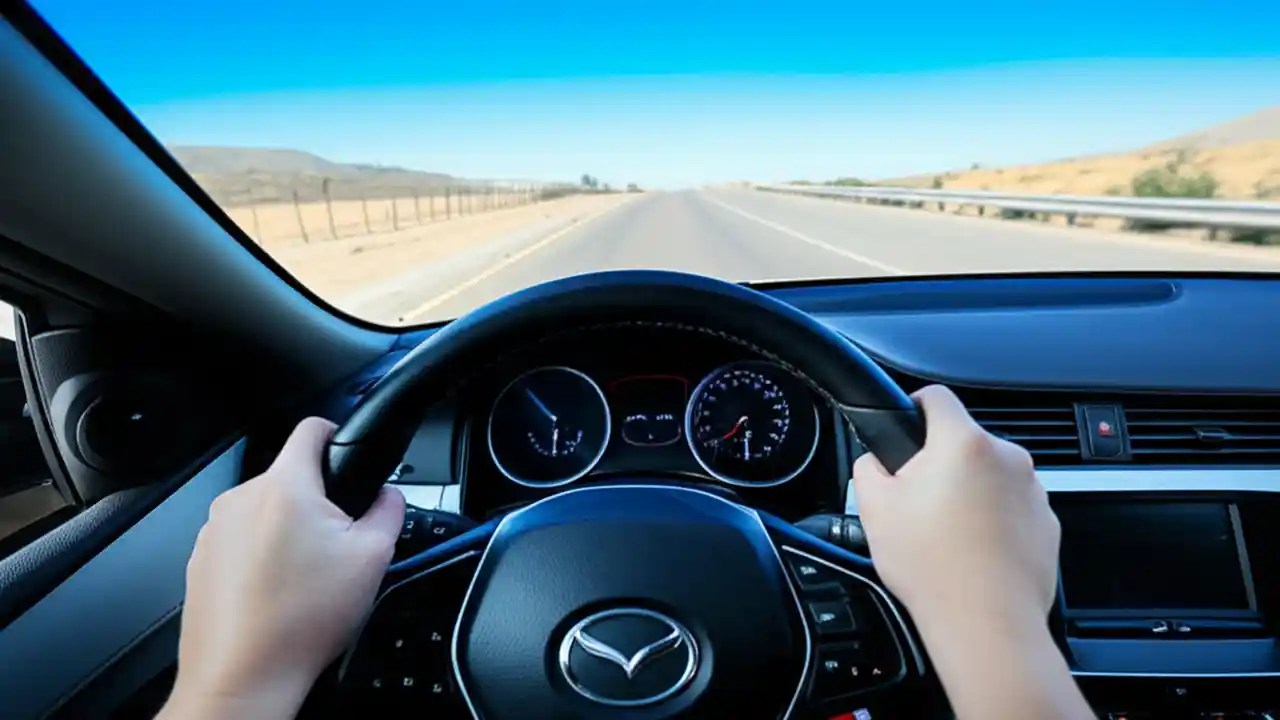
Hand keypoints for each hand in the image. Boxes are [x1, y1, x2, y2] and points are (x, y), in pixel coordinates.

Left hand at [160, 418, 404, 719]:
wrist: (244, 676)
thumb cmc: (299, 622)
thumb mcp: (372, 559)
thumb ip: (388, 511)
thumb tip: (388, 496)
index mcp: (284, 488)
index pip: (312, 428)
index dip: (338, 434)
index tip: (346, 454)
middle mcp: (241, 500)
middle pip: (290, 478)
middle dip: (317, 503)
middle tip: (336, 546)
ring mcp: (214, 530)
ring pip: (265, 512)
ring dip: (287, 532)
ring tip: (305, 578)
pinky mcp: (201, 560)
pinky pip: (241, 542)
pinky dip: (260, 559)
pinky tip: (277, 594)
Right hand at [853, 385, 1089, 717]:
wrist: (985, 622)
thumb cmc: (932, 566)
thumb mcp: (874, 508)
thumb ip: (869, 466)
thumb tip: (876, 460)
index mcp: (963, 443)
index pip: (937, 396)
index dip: (914, 406)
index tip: (907, 424)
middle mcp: (1007, 458)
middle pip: (963, 442)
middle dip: (940, 464)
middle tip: (917, 503)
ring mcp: (1033, 491)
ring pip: (989, 476)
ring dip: (969, 493)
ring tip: (946, 534)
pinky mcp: (1047, 523)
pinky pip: (1011, 507)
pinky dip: (993, 520)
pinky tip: (972, 550)